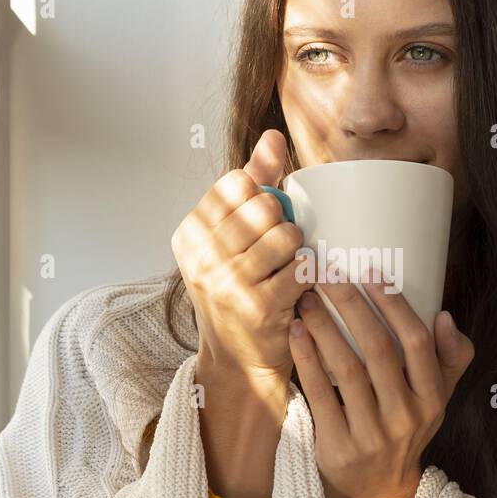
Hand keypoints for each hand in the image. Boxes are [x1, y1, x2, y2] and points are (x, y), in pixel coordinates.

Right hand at [170, 129, 312, 385]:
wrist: (239, 362)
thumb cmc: (240, 290)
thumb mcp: (235, 236)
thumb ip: (255, 182)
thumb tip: (273, 135)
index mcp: (189, 234)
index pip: (237, 183)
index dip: (259, 197)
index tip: (257, 225)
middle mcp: (200, 257)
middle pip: (264, 205)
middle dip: (281, 223)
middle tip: (278, 250)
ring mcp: (226, 283)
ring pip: (286, 234)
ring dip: (297, 249)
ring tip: (286, 268)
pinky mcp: (258, 307)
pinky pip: (301, 266)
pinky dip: (307, 274)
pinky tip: (297, 287)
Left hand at [288, 271, 474, 497]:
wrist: (377, 492)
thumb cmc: (405, 428)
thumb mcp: (436, 398)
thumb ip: (449, 358)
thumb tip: (443, 315)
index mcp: (432, 400)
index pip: (417, 343)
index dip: (394, 305)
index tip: (370, 272)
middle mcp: (406, 418)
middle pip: (378, 350)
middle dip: (351, 305)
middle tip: (327, 274)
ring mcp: (372, 436)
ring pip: (346, 369)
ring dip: (324, 328)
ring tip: (307, 299)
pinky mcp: (338, 448)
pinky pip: (320, 395)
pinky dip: (307, 359)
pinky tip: (296, 333)